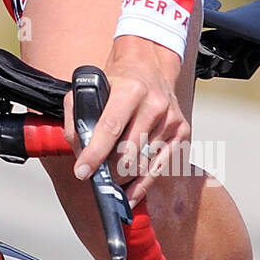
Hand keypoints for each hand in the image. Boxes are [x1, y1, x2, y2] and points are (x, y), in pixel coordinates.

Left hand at [68, 35, 187, 204]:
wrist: (150, 67)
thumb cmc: (118, 81)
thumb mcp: (92, 87)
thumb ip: (77, 113)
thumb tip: (78, 147)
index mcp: (130, 90)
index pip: (110, 127)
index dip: (95, 153)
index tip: (82, 172)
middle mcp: (155, 105)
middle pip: (129, 152)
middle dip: (109, 170)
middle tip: (97, 176)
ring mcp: (170, 119)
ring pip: (144, 163)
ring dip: (124, 176)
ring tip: (111, 179)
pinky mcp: (181, 131)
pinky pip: (160, 167)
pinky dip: (143, 184)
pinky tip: (129, 193)